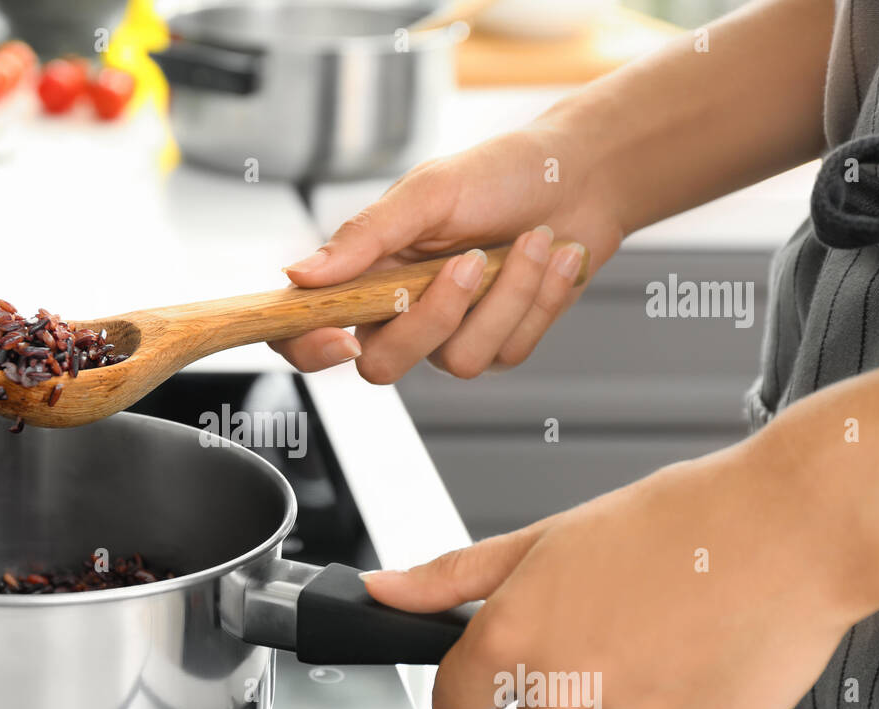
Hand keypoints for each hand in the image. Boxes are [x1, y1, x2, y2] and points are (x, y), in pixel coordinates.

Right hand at [276, 127, 622, 383]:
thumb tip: (299, 274)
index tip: (340, 338)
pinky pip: (508, 352)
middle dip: (434, 317)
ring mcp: (450, 336)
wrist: (580, 177)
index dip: (308, 347)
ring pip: (458, 361)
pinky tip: (555, 257)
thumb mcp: (428, 192)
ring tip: (533, 240)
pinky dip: (539, 298)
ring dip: (507, 295)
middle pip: (383, 365)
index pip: (307, 329)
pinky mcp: (499, 346)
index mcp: (365, 273)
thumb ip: (364, 236)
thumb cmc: (499, 174)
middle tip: (469, 260)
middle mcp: (399, 313)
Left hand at [361, 434, 871, 708]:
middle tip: (611, 617)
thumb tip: (383, 593)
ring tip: (661, 629)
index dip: (473, 683)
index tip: (499, 665)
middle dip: (559, 676)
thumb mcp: (544, 539)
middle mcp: (560, 695)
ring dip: (618, 696)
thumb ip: (451, 579)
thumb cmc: (671, 525)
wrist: (786, 531)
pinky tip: (696, 659)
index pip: (454, 706)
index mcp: (512, 640)